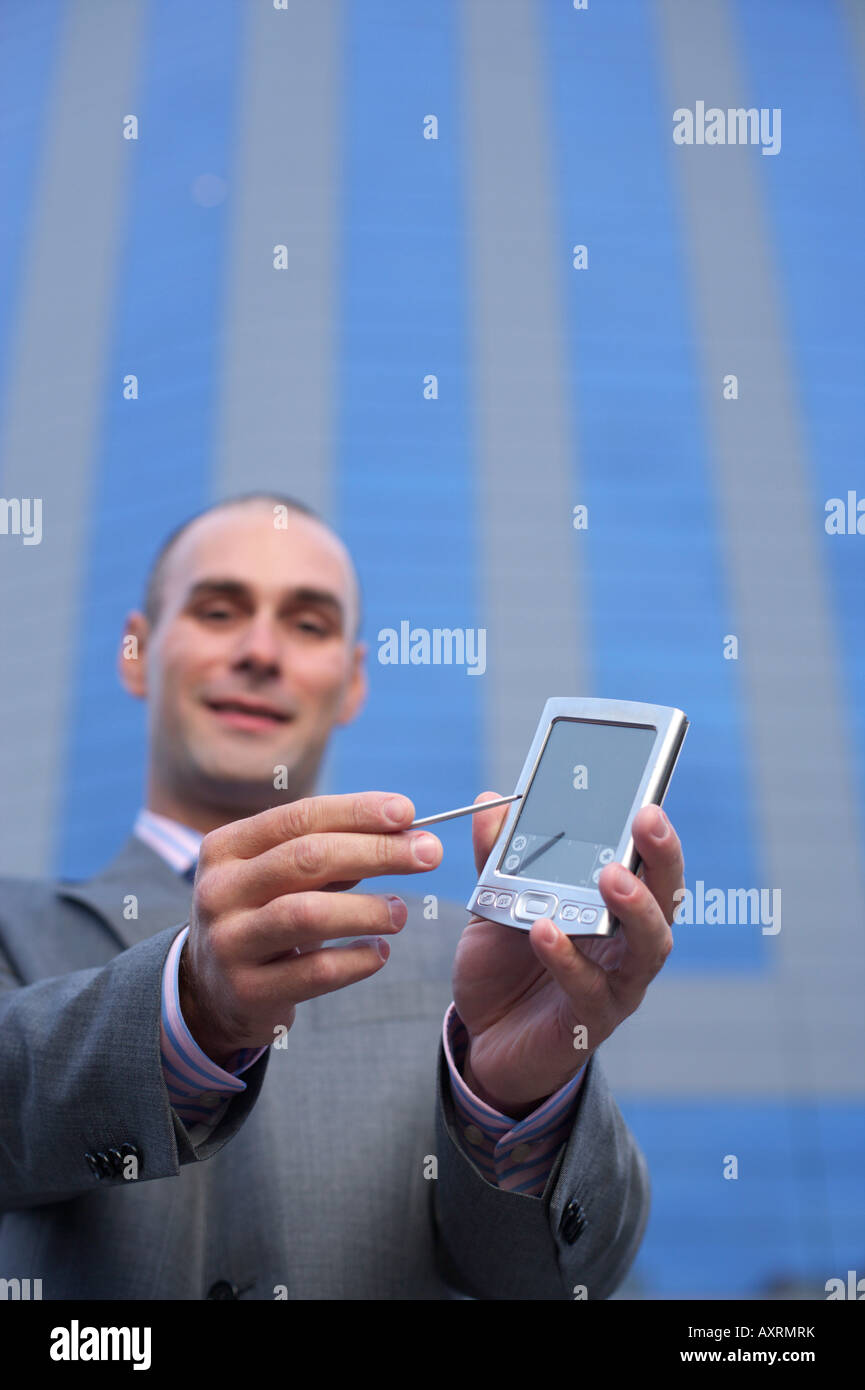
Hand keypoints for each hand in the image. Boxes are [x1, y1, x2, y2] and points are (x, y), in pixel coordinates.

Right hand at [180, 792, 441, 1066]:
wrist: (211, 994)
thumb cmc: (262, 916)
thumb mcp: (277, 876)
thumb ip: (329, 851)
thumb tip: (404, 828)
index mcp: (226, 847)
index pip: (300, 818)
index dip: (357, 811)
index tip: (408, 812)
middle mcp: (219, 890)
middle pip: (307, 859)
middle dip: (376, 852)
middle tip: (428, 853)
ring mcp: (228, 943)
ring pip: (307, 914)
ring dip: (367, 909)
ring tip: (402, 911)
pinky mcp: (247, 992)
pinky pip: (315, 972)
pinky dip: (357, 960)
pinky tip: (380, 953)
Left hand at [453, 794, 682, 1115]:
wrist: (486, 1037)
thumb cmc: (507, 963)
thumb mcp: (497, 901)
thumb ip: (497, 855)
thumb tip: (491, 799)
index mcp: (616, 906)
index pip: (649, 863)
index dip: (655, 832)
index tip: (646, 794)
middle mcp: (630, 942)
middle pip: (666, 896)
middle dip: (662, 856)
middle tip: (646, 818)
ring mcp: (618, 983)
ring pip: (649, 945)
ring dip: (634, 908)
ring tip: (610, 876)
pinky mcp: (591, 1020)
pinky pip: (588, 987)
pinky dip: (568, 958)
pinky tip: (545, 930)